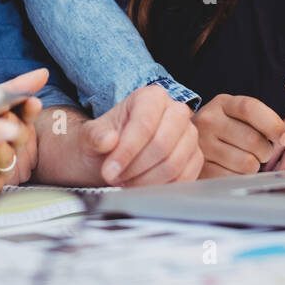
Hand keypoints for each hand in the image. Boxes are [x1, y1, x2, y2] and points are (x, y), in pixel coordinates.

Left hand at [0, 68, 47, 194]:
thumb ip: (11, 88)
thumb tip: (44, 73)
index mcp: (8, 122)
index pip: (28, 115)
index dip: (31, 109)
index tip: (31, 102)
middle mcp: (7, 144)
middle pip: (22, 136)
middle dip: (10, 125)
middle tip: (0, 116)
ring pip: (9, 156)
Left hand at [78, 85, 202, 186]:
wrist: (112, 155)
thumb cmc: (104, 142)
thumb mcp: (89, 136)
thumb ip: (95, 136)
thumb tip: (107, 140)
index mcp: (151, 97)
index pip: (145, 123)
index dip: (126, 150)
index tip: (109, 171)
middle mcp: (175, 111)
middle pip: (162, 144)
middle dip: (135, 167)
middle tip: (115, 178)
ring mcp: (188, 135)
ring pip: (173, 164)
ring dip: (145, 181)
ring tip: (125, 182)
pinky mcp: (194, 157)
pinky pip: (184, 178)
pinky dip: (160, 188)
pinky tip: (141, 187)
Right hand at [193, 94, 284, 178]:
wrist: (186, 140)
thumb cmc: (223, 129)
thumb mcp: (235, 114)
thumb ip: (260, 119)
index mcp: (222, 103)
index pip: (251, 108)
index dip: (273, 124)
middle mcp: (208, 121)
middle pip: (253, 140)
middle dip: (266, 151)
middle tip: (263, 152)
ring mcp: (202, 144)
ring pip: (247, 162)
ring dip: (254, 166)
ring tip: (246, 160)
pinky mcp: (200, 167)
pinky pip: (233, 178)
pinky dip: (240, 177)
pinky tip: (234, 170)